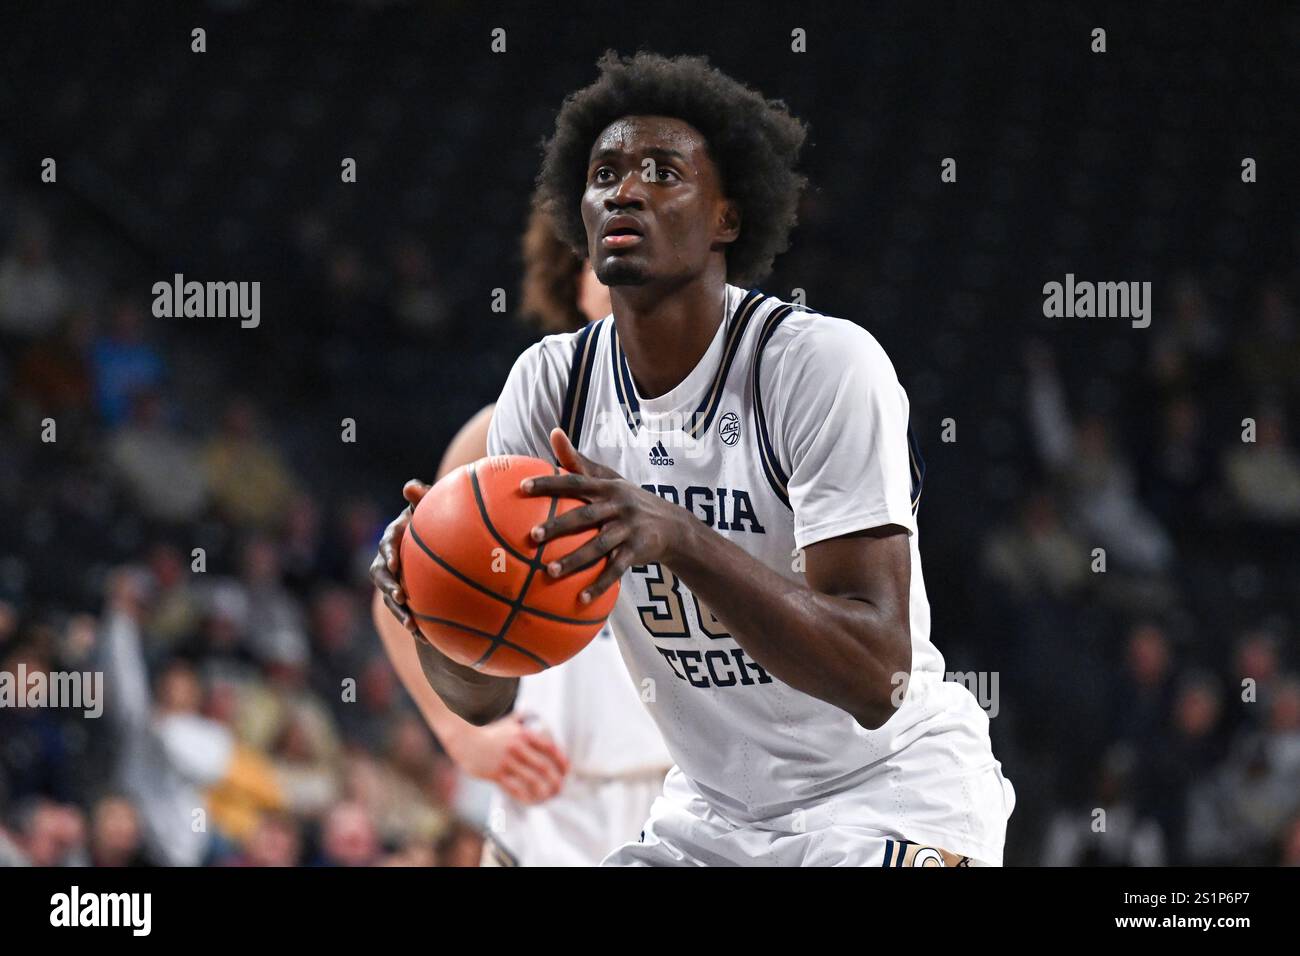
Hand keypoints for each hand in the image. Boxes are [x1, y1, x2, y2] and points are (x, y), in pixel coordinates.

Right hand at [369, 479, 431, 637]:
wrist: (435, 540)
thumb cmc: (432, 517)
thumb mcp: (428, 505)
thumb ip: (421, 495)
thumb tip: (409, 485)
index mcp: (394, 537)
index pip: (386, 545)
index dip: (388, 554)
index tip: (394, 563)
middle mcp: (388, 560)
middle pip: (382, 576)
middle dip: (389, 588)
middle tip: (400, 597)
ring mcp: (394, 579)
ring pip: (391, 599)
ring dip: (399, 612)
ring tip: (412, 625)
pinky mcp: (403, 595)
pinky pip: (404, 611)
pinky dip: (413, 622)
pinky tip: (427, 639)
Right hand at [443, 713, 569, 803]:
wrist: (465, 741)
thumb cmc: (489, 734)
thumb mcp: (508, 723)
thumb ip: (522, 719)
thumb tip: (533, 713)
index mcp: (523, 734)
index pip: (550, 748)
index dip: (561, 761)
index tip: (567, 771)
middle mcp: (517, 747)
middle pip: (543, 767)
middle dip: (556, 780)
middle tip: (560, 788)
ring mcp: (506, 761)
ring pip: (531, 780)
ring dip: (544, 791)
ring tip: (549, 797)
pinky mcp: (496, 774)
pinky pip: (516, 789)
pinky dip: (527, 797)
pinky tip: (532, 802)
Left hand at [521, 428, 686, 603]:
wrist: (673, 526)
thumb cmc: (628, 500)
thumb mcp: (609, 479)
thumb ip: (579, 461)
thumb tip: (553, 432)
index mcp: (606, 487)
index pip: (574, 481)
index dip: (549, 484)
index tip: (522, 487)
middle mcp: (618, 505)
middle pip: (584, 516)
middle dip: (558, 526)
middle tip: (532, 537)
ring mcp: (629, 529)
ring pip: (598, 546)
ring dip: (574, 560)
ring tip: (548, 572)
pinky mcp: (638, 551)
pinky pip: (616, 570)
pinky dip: (599, 584)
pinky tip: (580, 598)